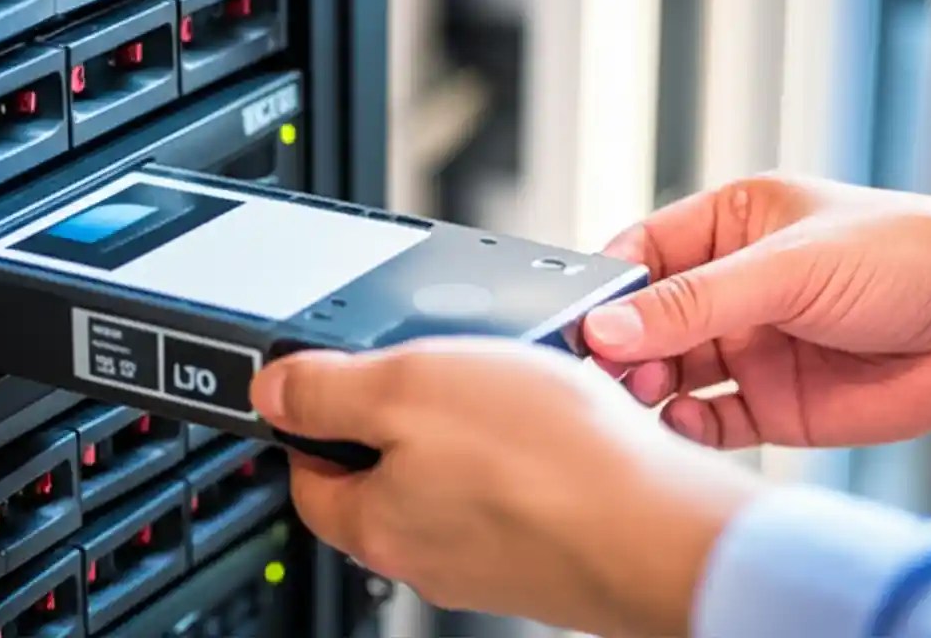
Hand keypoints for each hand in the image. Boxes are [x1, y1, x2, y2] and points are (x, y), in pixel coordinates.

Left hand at [250, 338, 763, 635]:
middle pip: (379, 479)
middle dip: (395, 421)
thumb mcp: (405, 386)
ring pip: (449, 484)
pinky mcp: (544, 555)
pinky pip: (510, 495)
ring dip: (463, 434)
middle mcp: (425, 554)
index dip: (308, 421)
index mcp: (373, 523)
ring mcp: (488, 559)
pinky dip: (519, 457)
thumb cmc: (544, 462)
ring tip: (500, 389)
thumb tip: (269, 391)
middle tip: (428, 370)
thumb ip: (324, 390)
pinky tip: (551, 429)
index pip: (308, 474)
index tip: (324, 385)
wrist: (661, 527)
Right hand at [583, 174, 930, 448]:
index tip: (585, 320)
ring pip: (670, 371)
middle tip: (611, 367)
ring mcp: (751, 346)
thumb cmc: (911, 260)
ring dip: (648, 385)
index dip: (612, 287)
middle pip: (648, 318)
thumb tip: (607, 328)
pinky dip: (688, 426)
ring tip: (645, 392)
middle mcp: (733, 286)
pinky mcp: (772, 403)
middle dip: (624, 344)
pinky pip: (710, 420)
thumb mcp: (787, 268)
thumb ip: (693, 302)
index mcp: (732, 225)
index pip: (644, 252)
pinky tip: (683, 421)